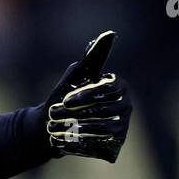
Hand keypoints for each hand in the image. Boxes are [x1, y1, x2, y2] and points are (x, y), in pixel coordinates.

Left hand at [37, 30, 132, 162]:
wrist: (52, 126)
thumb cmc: (64, 97)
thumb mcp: (76, 75)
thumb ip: (93, 57)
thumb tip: (110, 34)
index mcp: (119, 87)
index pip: (109, 90)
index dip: (87, 95)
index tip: (66, 100)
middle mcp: (126, 106)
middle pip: (107, 110)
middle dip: (79, 112)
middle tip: (55, 115)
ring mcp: (123, 126)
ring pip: (104, 128)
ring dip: (77, 128)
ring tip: (56, 128)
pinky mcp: (115, 144)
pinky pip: (102, 144)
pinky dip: (81, 142)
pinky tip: (65, 140)